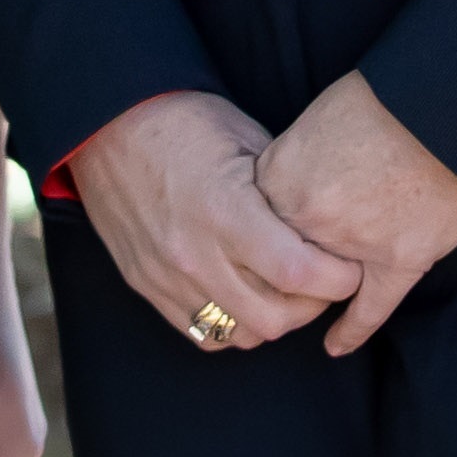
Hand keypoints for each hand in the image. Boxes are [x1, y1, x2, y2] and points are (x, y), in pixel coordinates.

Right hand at [64, 89, 363, 353]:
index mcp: (224, 209)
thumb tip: (326, 225)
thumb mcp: (248, 139)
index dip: (337, 278)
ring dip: (273, 319)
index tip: (350, 265)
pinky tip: (246, 295)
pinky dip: (233, 323)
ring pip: (241, 335)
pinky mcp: (146, 286)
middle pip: (274, 319)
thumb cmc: (185, 121)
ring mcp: (166, 276)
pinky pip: (203, 333)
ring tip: (286, 290)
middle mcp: (193, 254)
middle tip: (325, 280)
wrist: (105, 124)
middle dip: (313, 305)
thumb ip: (285, 191)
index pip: (298, 273)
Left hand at [257, 71, 456, 355]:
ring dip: (314, 291)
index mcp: (282, 178)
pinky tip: (336, 346)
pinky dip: (352, 330)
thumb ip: (294, 158)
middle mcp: (308, 218)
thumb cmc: (387, 98)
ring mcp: (352, 245)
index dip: (262, 224)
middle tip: (286, 261)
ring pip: (319, 286)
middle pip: (279, 258)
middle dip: (281, 262)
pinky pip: (368, 309)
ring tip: (308, 295)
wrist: (449, 107)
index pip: (251, 220)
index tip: (268, 224)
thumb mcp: (319, 116)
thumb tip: (288, 179)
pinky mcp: (399, 262)